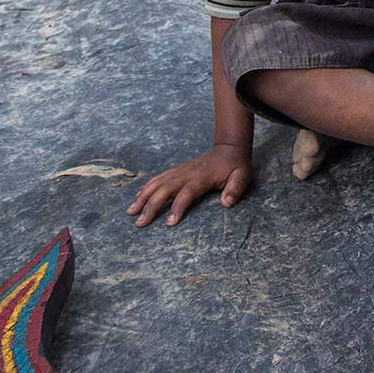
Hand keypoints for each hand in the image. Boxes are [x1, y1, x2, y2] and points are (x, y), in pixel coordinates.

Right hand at [126, 143, 252, 227]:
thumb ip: (235, 189)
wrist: (229, 149)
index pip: (186, 193)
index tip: (169, 223)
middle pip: (165, 189)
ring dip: (143, 197)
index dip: (177, 207)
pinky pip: (158, 178)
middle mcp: (187, 173)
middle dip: (151, 206)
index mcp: (202, 177)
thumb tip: (226, 203)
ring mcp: (180, 171)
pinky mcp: (177, 171)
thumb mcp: (242, 177)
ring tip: (131, 212)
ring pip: (157, 183)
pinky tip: (138, 198)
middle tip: (140, 223)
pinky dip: (146, 188)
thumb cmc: (236, 166)